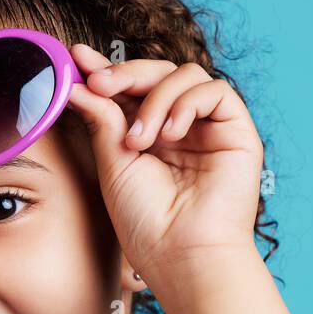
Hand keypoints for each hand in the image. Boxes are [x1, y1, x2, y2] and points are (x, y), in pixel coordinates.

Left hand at [66, 44, 263, 281]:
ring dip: (154, 100)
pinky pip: (215, 90)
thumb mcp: (113, 164)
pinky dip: (187, 104)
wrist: (181, 255)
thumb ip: (102, 119)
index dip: (106, 70)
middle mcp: (179, 128)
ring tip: (139, 141)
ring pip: (184, 75)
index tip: (76, 59)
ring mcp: (208, 127)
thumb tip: (79, 83)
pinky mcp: (236, 130)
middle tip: (100, 84)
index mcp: (149, 136)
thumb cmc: (147, 223)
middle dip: (125, 74)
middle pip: (157, 73)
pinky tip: (170, 135)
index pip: (130, 89)